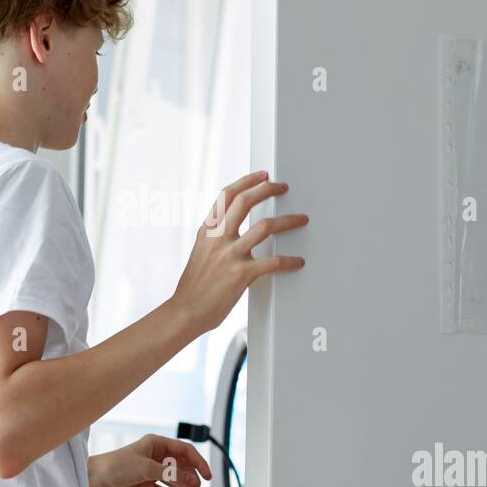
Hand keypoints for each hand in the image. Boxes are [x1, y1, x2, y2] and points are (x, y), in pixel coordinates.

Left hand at [88, 434, 212, 486]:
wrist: (90, 481)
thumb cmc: (114, 467)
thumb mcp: (146, 469)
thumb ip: (171, 474)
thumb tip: (193, 480)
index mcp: (157, 444)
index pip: (185, 451)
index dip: (199, 463)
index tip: (208, 478)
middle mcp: (156, 456)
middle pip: (183, 469)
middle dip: (191, 483)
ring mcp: (150, 472)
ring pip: (174, 483)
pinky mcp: (144, 486)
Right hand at [171, 171, 307, 335]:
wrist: (186, 311)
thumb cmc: (193, 288)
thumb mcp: (200, 253)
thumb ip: (215, 239)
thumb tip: (228, 229)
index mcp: (207, 231)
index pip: (226, 196)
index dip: (246, 182)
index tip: (261, 176)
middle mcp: (218, 238)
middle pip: (245, 202)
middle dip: (268, 189)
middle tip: (283, 187)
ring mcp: (230, 255)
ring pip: (265, 227)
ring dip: (288, 221)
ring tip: (301, 219)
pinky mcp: (242, 274)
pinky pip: (273, 262)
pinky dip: (289, 260)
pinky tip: (297, 261)